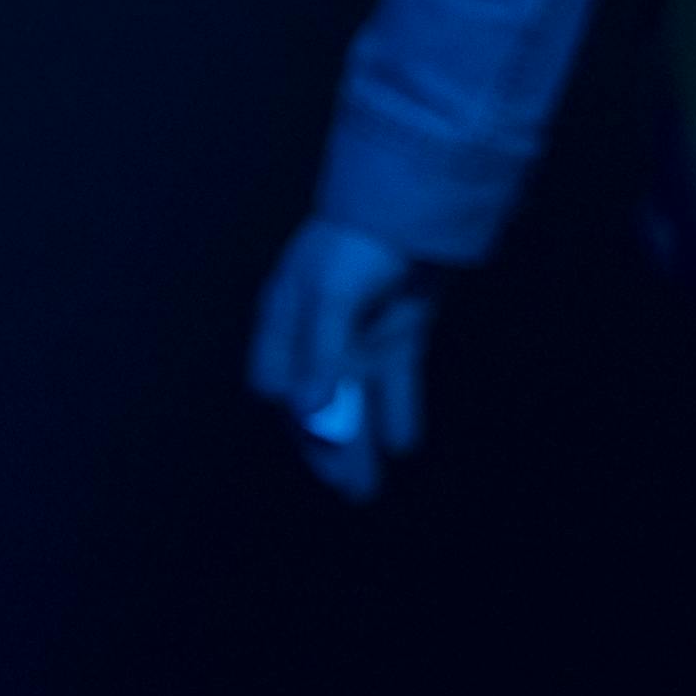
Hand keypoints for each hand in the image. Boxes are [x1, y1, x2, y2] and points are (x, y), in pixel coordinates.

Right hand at [248, 216, 437, 504]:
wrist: (418, 204)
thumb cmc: (359, 243)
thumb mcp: (331, 295)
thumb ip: (320, 355)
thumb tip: (308, 415)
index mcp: (284, 320)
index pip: (277, 383)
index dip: (294, 417)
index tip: (316, 446)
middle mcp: (315, 335)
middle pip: (317, 401)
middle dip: (330, 449)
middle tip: (347, 491)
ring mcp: (358, 336)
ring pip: (355, 401)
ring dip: (361, 443)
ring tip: (367, 487)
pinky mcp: (397, 336)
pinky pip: (393, 383)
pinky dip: (397, 413)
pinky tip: (403, 445)